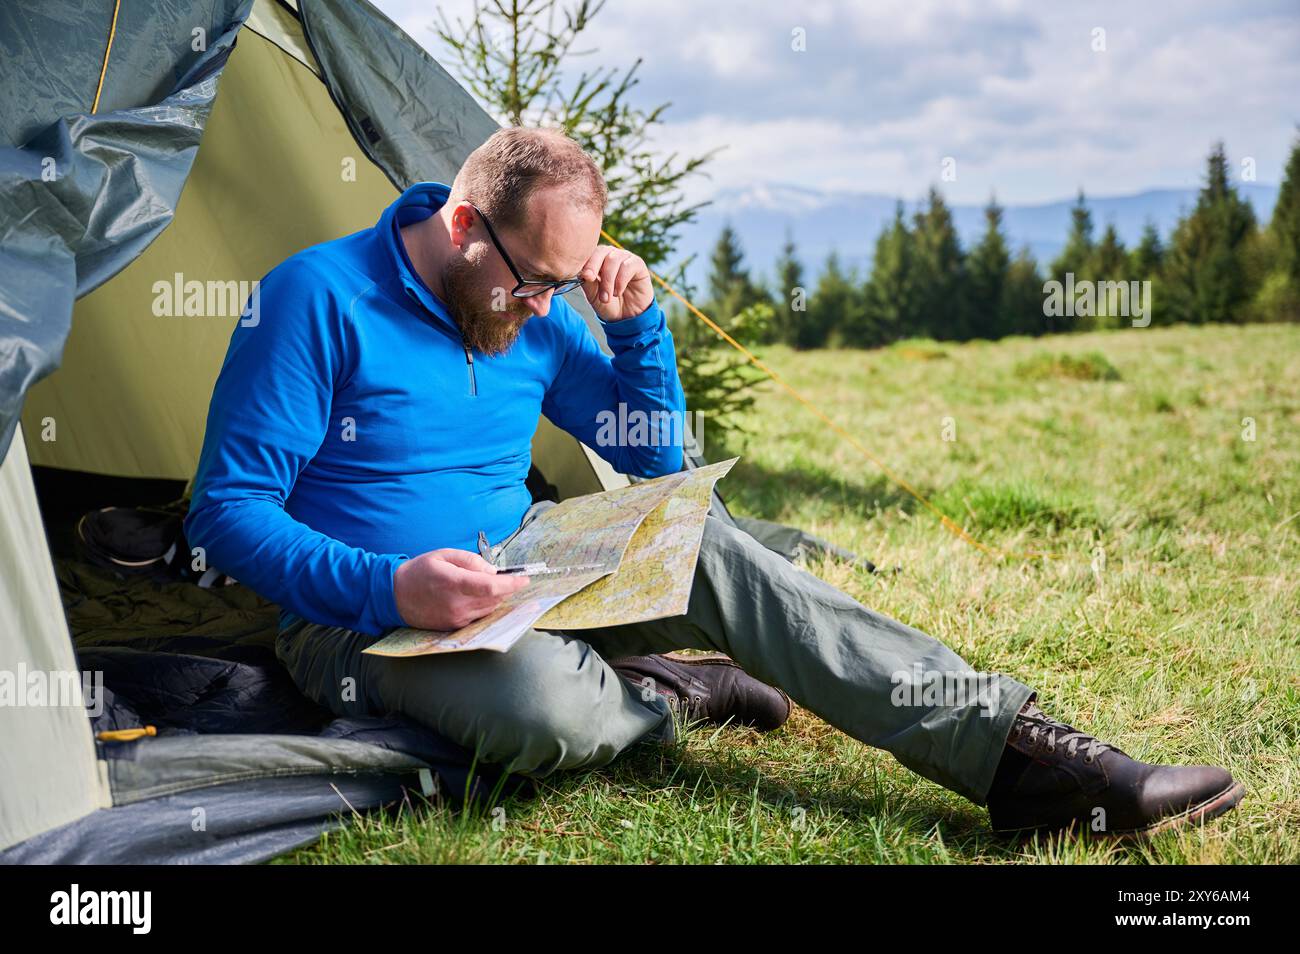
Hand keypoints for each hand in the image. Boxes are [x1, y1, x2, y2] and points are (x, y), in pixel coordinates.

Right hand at [393, 549, 528, 630]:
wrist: (395, 595)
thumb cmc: (420, 571)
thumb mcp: (444, 555)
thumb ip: (471, 561)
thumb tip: (493, 571)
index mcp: (454, 583)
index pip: (491, 587)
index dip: (512, 584)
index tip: (524, 579)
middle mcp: (456, 604)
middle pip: (494, 599)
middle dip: (506, 588)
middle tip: (507, 578)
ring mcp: (456, 618)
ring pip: (489, 609)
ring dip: (495, 597)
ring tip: (486, 585)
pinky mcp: (454, 626)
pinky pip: (478, 616)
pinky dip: (484, 606)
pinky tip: (477, 596)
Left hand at [580, 245, 652, 320]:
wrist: (627, 315)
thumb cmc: (609, 303)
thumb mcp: (593, 295)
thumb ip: (587, 283)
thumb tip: (582, 273)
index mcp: (597, 259)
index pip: (590, 252)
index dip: (586, 262)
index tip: (584, 275)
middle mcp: (611, 255)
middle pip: (601, 251)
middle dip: (594, 266)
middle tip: (591, 279)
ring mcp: (625, 258)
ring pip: (614, 259)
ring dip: (608, 279)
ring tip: (606, 297)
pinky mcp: (638, 264)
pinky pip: (628, 266)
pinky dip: (621, 281)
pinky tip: (618, 292)